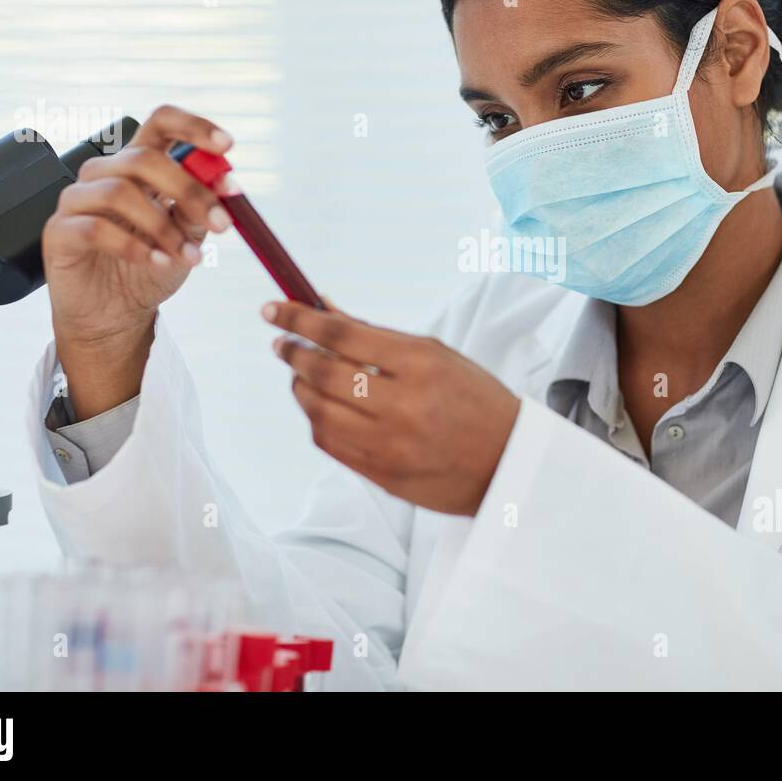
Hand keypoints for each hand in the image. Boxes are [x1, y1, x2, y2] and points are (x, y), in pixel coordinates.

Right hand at [42, 104, 233, 418]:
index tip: (228, 145)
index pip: (161, 124)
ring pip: (120, 192)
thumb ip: (199, 212)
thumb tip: (225, 187)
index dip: (194, 127)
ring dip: (163, 227)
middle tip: (221, 224)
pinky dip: (134, 246)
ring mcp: (78, 201)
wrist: (116, 315)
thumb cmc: (150, 269)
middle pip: (144, 158)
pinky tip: (157, 262)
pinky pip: (95, 228)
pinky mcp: (59, 231)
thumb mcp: (186, 240)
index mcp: (139, 167)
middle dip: (189, 189)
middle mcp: (105, 175)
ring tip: (188, 257)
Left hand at [264, 301, 521, 515]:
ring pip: (317, 411)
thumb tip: (322, 309)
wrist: (507, 462)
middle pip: (322, 373)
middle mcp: (403, 405)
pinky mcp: (380, 474)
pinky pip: (328, 443)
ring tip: (301, 375)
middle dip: (292, 352)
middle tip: (282, 342)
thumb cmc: (474, 400)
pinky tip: (319, 406)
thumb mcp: (436, 355)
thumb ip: (376, 335)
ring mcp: (389, 445)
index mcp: (421, 364)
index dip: (300, 318)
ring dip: (299, 387)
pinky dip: (315, 419)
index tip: (274, 308)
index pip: (342, 335)